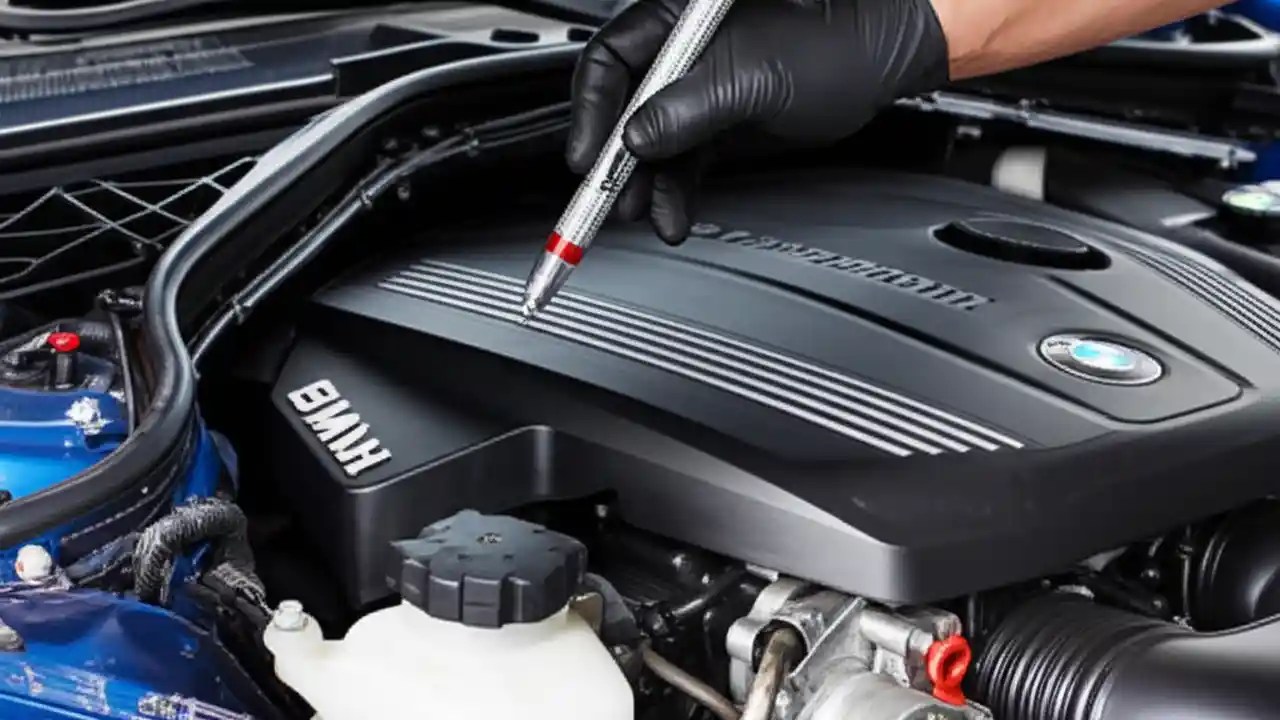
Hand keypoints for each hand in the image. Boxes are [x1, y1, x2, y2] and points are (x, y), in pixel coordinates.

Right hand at [566, 0, 950, 244]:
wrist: (886, 62)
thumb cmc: (837, 39)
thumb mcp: (753, 75)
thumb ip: (688, 107)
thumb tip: (635, 137)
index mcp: (680, 18)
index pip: (612, 60)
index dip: (593, 111)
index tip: (588, 157)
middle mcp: (683, 51)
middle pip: (626, 107)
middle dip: (615, 158)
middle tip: (608, 199)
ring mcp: (700, 88)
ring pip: (653, 143)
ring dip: (647, 185)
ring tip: (646, 215)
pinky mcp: (720, 121)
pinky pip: (684, 160)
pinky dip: (676, 191)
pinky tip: (672, 214)